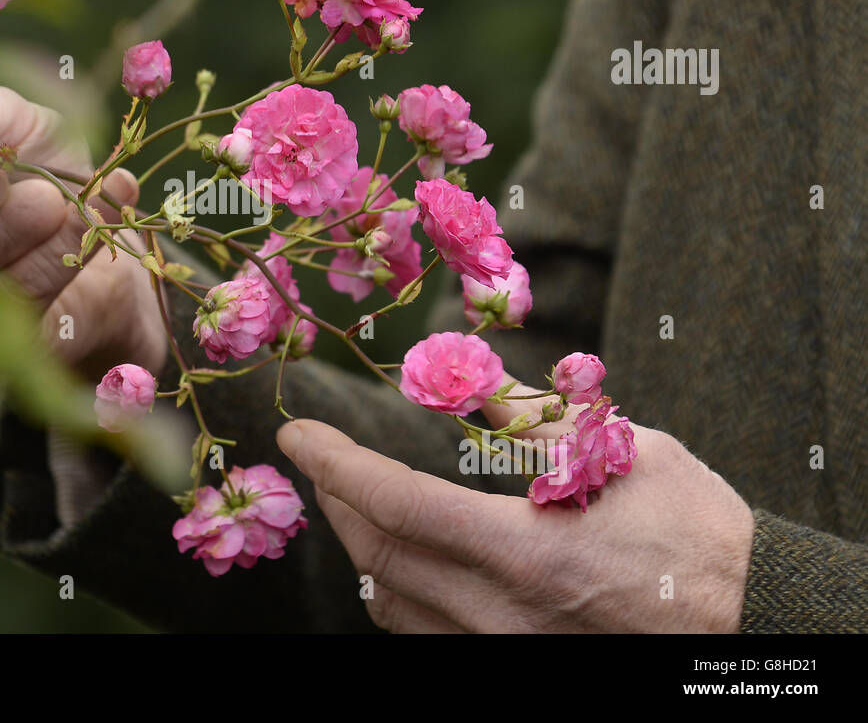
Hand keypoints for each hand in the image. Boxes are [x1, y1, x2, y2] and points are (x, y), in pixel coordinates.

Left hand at [275, 388, 754, 632]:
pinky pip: (423, 635)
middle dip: (335, 498)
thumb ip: (532, 419)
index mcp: (525, 554)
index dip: (335, 463)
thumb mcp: (621, 453)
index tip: (298, 434)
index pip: (396, 502)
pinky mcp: (514, 669)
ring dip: (360, 545)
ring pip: (389, 604)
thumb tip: (463, 380)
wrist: (752, 626)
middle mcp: (501, 616)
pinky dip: (395, 590)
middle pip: (378, 554)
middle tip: (321, 459)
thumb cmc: (696, 533)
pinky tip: (401, 560)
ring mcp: (503, 652)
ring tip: (353, 501)